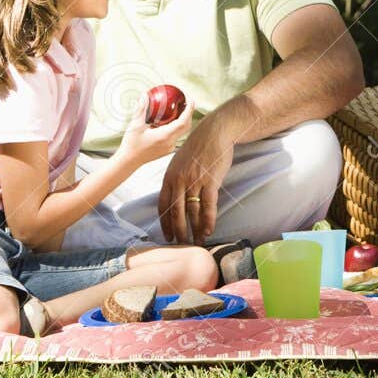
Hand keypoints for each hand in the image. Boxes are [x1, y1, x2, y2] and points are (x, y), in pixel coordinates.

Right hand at [116, 94, 194, 170]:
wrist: (129, 160)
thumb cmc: (131, 144)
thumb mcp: (135, 125)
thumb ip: (141, 109)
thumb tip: (145, 96)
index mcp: (165, 136)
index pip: (183, 122)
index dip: (189, 110)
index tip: (191, 100)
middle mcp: (170, 142)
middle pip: (186, 127)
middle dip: (189, 114)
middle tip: (187, 102)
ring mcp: (169, 147)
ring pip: (182, 132)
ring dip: (184, 120)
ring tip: (180, 109)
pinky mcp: (167, 149)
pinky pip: (176, 136)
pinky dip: (177, 127)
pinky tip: (169, 121)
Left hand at [158, 116, 234, 243]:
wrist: (214, 132)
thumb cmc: (197, 148)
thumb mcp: (178, 162)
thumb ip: (175, 180)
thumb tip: (174, 199)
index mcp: (169, 177)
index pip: (163, 206)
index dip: (165, 224)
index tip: (168, 236)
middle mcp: (179, 180)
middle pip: (176, 212)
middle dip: (179, 231)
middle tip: (182, 244)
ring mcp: (195, 181)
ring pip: (192, 212)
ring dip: (194, 230)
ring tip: (197, 241)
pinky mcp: (210, 181)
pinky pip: (208, 206)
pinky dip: (208, 220)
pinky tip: (208, 230)